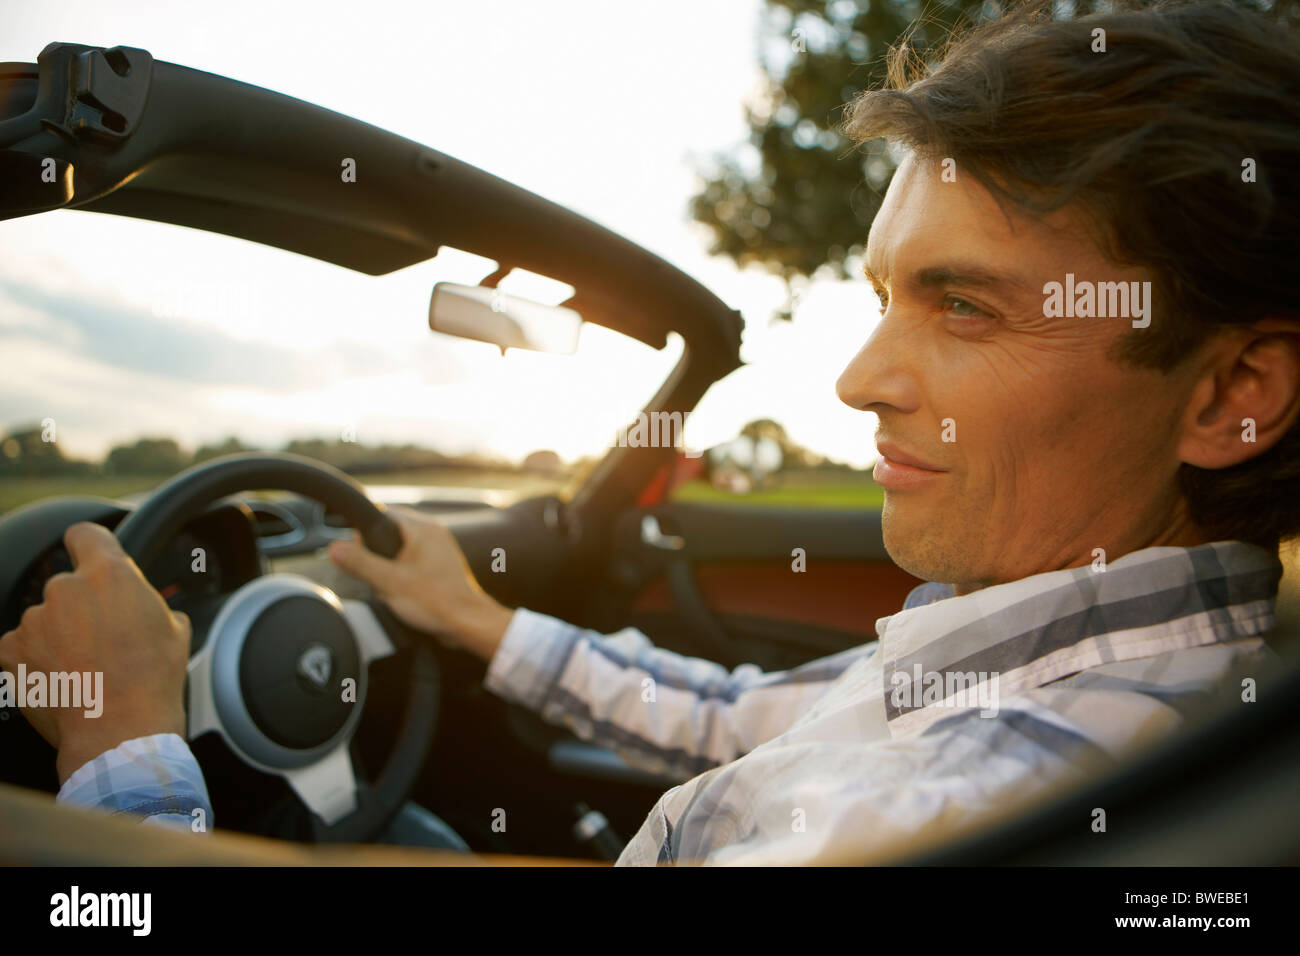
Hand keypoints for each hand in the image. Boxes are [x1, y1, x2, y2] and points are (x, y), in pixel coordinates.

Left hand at [0, 522, 190, 784]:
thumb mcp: (176, 631)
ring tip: (83, 667)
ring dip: (59, 634)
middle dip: (81, 606)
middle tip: (103, 638)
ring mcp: (34, 620)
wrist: (120, 732)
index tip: (91, 556)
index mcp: (111, 574)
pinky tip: (60, 677)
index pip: (85, 533)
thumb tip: (147, 609)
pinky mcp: (11, 651)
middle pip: (68, 584)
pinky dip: (35, 658)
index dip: (89, 544)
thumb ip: (152, 604)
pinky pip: (21, 645)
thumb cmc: (153, 682)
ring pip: (45, 617)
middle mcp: (66, 589)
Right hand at [328, 506, 512, 659]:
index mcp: (422, 528)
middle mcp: (432, 533)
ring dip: (389, 570)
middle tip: (380, 576)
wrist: (466, 623)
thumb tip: (335, 548)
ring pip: (398, 552)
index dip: (364, 533)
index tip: (358, 552)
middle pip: (388, 534)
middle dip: (377, 557)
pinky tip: (404, 594)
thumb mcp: (389, 582)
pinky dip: (401, 577)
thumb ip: (359, 563)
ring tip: (395, 588)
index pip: (382, 514)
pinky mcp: (438, 566)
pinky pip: (409, 564)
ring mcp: (437, 549)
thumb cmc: (437, 601)